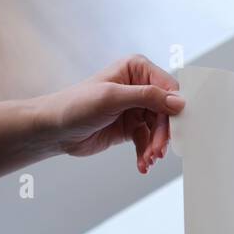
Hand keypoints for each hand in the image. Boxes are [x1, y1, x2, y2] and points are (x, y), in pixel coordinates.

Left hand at [39, 55, 184, 173]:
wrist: (55, 129)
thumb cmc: (76, 105)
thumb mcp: (113, 97)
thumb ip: (147, 97)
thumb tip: (178, 101)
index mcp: (136, 69)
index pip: (167, 87)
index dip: (175, 108)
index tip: (178, 128)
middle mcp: (139, 86)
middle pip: (165, 111)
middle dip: (162, 134)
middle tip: (158, 152)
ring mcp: (135, 107)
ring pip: (157, 129)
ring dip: (154, 147)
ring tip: (148, 160)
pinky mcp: (130, 127)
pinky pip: (146, 141)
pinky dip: (146, 153)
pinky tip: (142, 164)